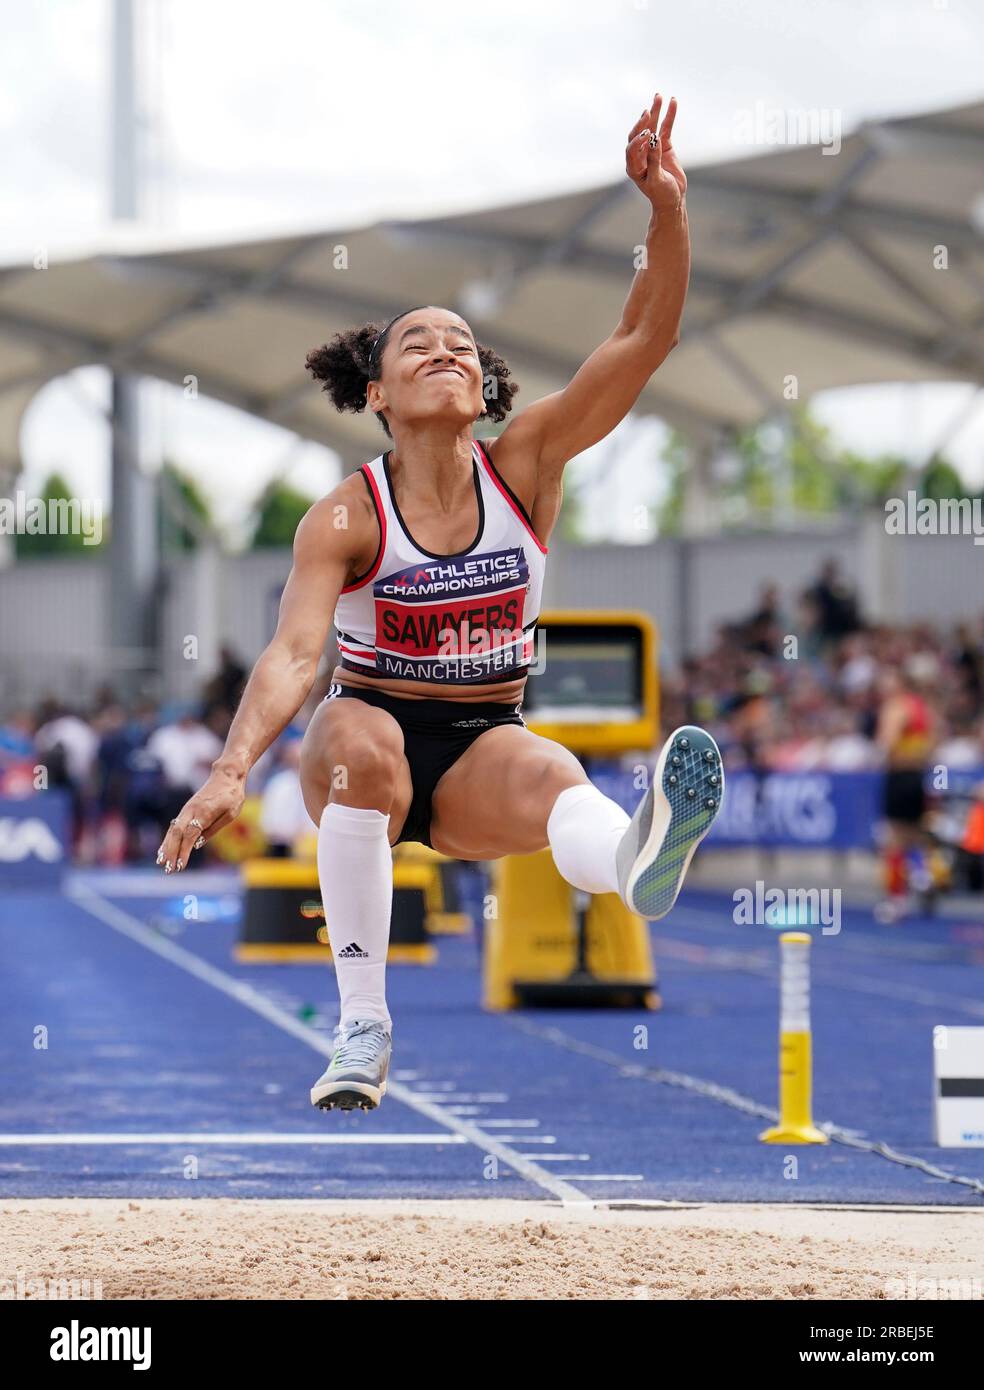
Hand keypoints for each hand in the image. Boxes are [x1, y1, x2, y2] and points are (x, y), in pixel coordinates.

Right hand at [156, 768, 245, 873]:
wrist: (227, 774)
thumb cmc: (232, 795)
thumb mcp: (231, 813)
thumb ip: (214, 829)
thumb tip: (197, 844)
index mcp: (204, 812)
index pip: (191, 835)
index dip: (184, 851)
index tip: (180, 865)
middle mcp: (191, 811)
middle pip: (177, 833)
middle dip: (171, 852)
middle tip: (167, 869)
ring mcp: (187, 809)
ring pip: (173, 829)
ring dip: (166, 846)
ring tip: (160, 862)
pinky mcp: (187, 809)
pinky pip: (175, 825)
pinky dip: (169, 838)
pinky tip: (164, 848)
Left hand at [625, 94, 685, 210]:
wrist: (672, 200)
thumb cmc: (661, 194)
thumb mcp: (657, 181)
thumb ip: (654, 161)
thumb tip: (654, 140)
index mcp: (633, 166)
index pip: (631, 148)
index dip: (638, 139)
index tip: (648, 133)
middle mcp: (640, 155)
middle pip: (639, 133)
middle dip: (643, 121)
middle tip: (648, 111)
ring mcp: (652, 148)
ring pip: (652, 126)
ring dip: (655, 112)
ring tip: (659, 96)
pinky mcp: (664, 146)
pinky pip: (666, 128)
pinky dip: (669, 116)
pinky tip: (673, 102)